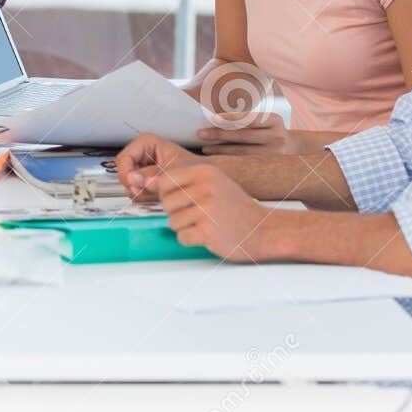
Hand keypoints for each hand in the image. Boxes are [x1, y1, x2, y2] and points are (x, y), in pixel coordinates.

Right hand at [113, 132, 196, 199]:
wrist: (207, 180)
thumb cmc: (196, 169)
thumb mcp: (173, 171)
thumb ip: (152, 175)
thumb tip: (133, 180)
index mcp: (147, 143)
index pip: (124, 157)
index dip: (126, 171)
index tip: (134, 183)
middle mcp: (142, 155)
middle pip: (124, 172)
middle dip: (134, 185)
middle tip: (146, 192)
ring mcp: (143, 169)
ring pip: (128, 184)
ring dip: (140, 193)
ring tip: (157, 194)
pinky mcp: (146, 182)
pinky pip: (136, 192)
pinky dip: (144, 197)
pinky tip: (156, 197)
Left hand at [149, 164, 271, 261]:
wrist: (265, 229)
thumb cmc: (235, 207)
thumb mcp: (211, 183)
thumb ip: (180, 181)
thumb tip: (146, 181)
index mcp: (204, 171)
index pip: (164, 182)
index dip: (170, 195)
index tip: (187, 200)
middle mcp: (205, 188)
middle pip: (166, 204)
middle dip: (178, 213)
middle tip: (200, 215)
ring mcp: (207, 210)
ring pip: (172, 222)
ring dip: (185, 227)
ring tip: (206, 224)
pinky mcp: (208, 231)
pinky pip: (182, 238)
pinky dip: (192, 240)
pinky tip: (209, 235)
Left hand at [196, 119, 334, 156]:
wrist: (294, 150)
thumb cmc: (269, 132)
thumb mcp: (265, 121)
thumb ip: (246, 119)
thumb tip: (213, 118)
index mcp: (274, 120)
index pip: (251, 117)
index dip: (232, 117)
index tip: (213, 117)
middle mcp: (278, 136)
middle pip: (244, 135)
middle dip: (220, 134)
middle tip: (200, 133)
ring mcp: (276, 154)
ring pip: (244, 152)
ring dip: (221, 150)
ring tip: (204, 148)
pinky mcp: (271, 168)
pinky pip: (246, 164)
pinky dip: (230, 161)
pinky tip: (217, 160)